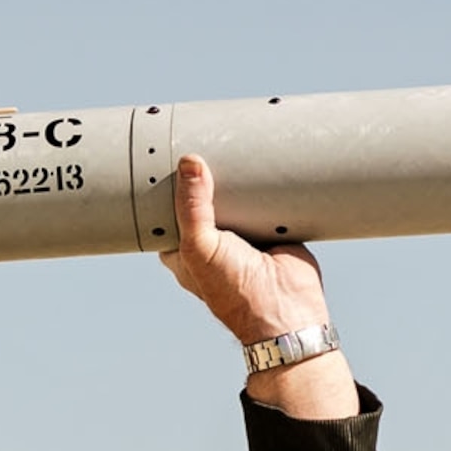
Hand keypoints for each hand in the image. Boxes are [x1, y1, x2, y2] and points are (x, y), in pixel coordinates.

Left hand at [158, 154, 357, 419]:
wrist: (287, 310)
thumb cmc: (234, 291)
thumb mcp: (200, 247)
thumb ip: (192, 207)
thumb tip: (189, 163)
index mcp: (183, 248)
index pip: (167, 209)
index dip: (165, 186)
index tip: (163, 155)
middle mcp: (210, 240)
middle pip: (201, 197)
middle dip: (202, 175)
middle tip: (201, 139)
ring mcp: (241, 233)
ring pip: (232, 196)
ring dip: (234, 177)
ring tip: (230, 141)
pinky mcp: (271, 227)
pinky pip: (263, 199)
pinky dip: (264, 184)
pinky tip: (262, 161)